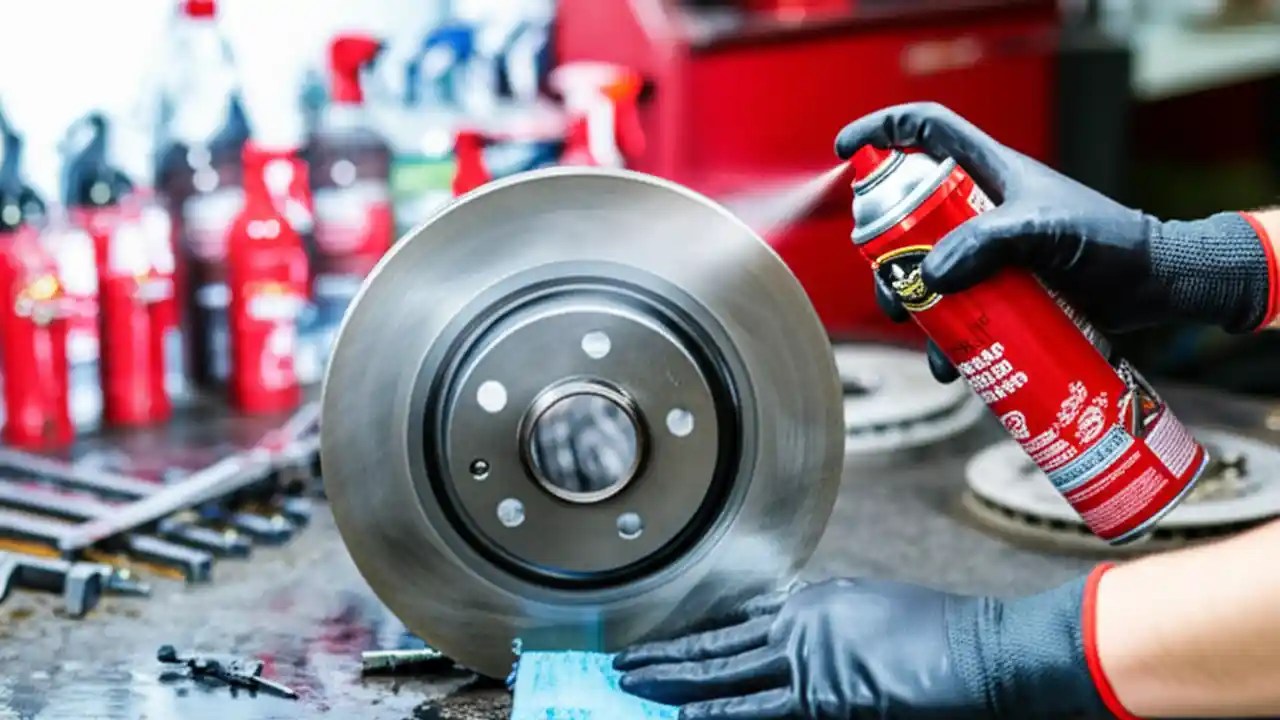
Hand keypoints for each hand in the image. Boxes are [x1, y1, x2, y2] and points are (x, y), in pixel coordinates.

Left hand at [615, 575, 1111, 719]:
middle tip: (623, 660)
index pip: (742, 621)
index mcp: (816, 601)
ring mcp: (808, 656)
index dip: (701, 634)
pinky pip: (755, 709)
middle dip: (668, 653)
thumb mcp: (876, 617)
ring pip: (723, 671)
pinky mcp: (822, 694)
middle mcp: (802, 622)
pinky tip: (680, 714)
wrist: (983, 649)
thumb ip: (833, 629)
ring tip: (630, 681)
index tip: (670, 638)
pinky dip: (715, 713)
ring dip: (672, 677)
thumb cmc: (945, 637)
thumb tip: (809, 650)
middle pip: (719, 642)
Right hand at [838, 103, 1270, 380]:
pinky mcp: (1001, 295)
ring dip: (910, 304)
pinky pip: (958, 317)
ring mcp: (987, 254)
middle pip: (907, 219)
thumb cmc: (1108, 241)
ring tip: (914, 328)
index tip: (844, 152)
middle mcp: (979, 210)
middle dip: (885, 254)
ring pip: (925, 274)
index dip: (881, 133)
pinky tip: (951, 366)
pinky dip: (946, 343)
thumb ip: (988, 243)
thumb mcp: (1046, 231)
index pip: (924, 133)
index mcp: (987, 173)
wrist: (1154, 286)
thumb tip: (929, 276)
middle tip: (889, 287)